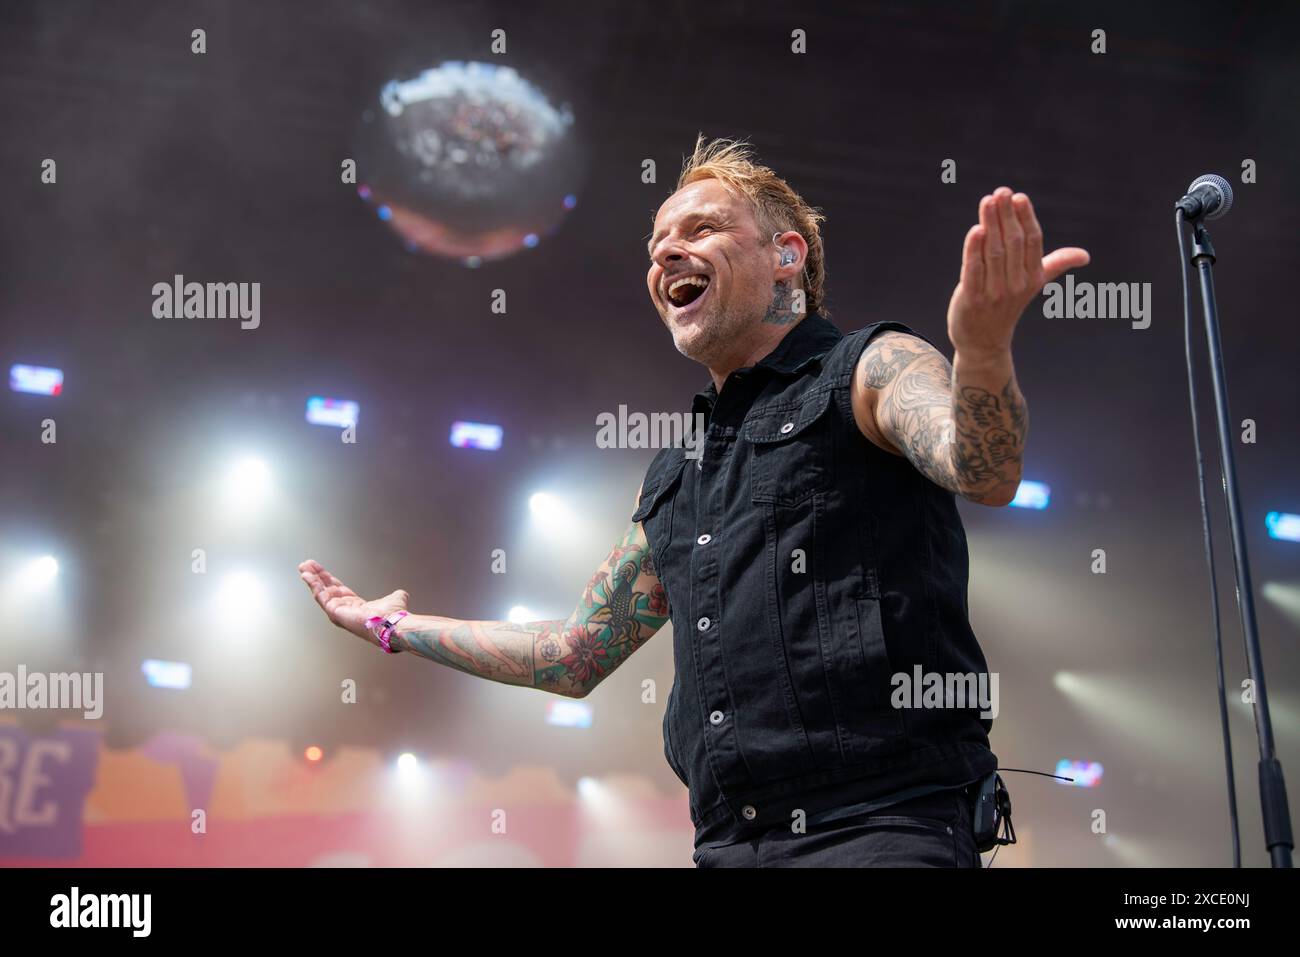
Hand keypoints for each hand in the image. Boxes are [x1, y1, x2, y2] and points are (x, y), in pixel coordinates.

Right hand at [298, 559, 408, 647]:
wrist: (391, 623)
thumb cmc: (392, 616)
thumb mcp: (394, 599)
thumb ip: (395, 596)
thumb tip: (401, 594)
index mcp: (355, 606)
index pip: (338, 590)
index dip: (329, 579)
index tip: (320, 571)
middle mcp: (345, 609)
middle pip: (327, 589)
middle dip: (317, 577)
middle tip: (307, 565)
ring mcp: (338, 611)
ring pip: (321, 592)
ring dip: (312, 579)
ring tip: (303, 567)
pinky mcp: (334, 611)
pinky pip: (320, 596)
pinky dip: (313, 585)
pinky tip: (307, 575)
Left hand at [947, 186, 1088, 357]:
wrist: (984, 342)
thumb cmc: (1006, 305)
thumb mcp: (1034, 285)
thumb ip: (1055, 265)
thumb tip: (1086, 256)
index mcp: (1034, 277)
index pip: (1033, 242)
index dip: (1026, 218)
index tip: (1019, 197)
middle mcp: (1017, 285)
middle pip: (1014, 243)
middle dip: (1007, 216)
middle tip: (1000, 192)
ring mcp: (994, 293)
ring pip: (995, 253)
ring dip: (991, 225)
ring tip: (988, 201)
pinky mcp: (972, 300)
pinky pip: (975, 271)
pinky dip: (974, 250)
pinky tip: (975, 230)